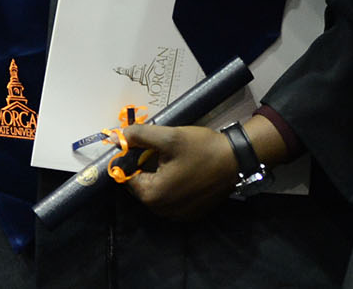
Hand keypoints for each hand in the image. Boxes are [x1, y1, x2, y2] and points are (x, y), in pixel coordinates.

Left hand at [117, 124, 235, 220]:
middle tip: (163, 151)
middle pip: (143, 186)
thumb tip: (116, 137)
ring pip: (158, 193)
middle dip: (147, 168)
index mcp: (152, 195)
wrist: (236, 160)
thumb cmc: (201, 148)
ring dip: (160, 178)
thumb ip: (140, 136)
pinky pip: (172, 201)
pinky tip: (186, 173)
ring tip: (176, 160)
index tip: (146, 145)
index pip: (127, 176)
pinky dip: (174, 188)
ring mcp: (178, 216)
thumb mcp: (170, 137)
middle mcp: (162, 211)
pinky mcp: (191, 215)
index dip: (132, 158)